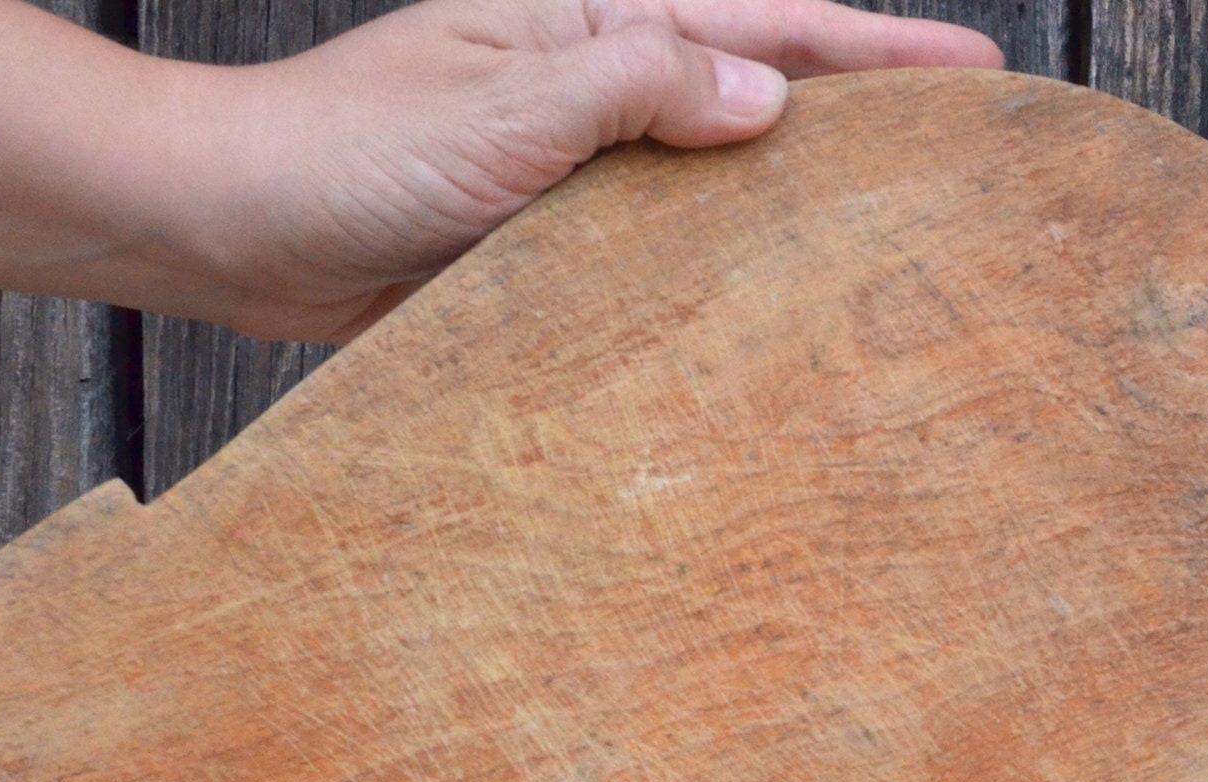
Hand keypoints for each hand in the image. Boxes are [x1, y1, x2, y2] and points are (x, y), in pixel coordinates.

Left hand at [162, 0, 1004, 340]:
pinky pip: (662, 269)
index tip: (981, 71)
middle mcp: (595, 93)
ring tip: (908, 253)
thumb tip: (767, 98)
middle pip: (764, 101)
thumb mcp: (501, 108)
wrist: (226, 226)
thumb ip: (634, 90)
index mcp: (590, 26)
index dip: (881, 52)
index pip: (769, 28)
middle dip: (870, 125)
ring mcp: (578, 178)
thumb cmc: (339, 150)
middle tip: (976, 167)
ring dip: (805, 217)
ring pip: (723, 192)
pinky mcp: (549, 259)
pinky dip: (725, 290)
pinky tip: (779, 325)